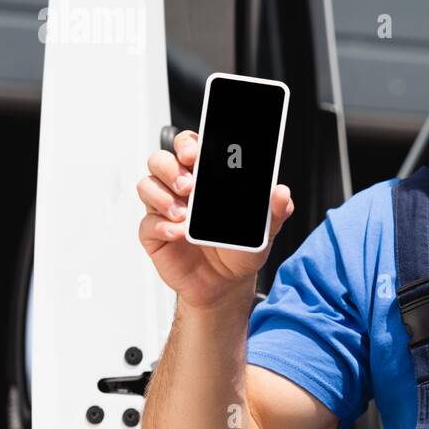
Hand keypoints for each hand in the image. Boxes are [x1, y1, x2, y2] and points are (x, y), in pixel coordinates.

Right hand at [136, 129, 294, 309]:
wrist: (226, 284)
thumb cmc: (240, 249)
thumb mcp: (264, 231)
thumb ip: (274, 211)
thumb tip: (281, 193)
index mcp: (206, 178)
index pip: (190, 147)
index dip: (188, 144)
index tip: (195, 153)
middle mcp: (181, 189)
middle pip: (160, 160)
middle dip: (171, 167)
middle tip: (190, 185)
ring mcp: (165, 209)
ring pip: (147, 185)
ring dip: (162, 195)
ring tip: (185, 214)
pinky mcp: (154, 233)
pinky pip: (147, 222)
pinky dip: (162, 225)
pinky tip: (179, 233)